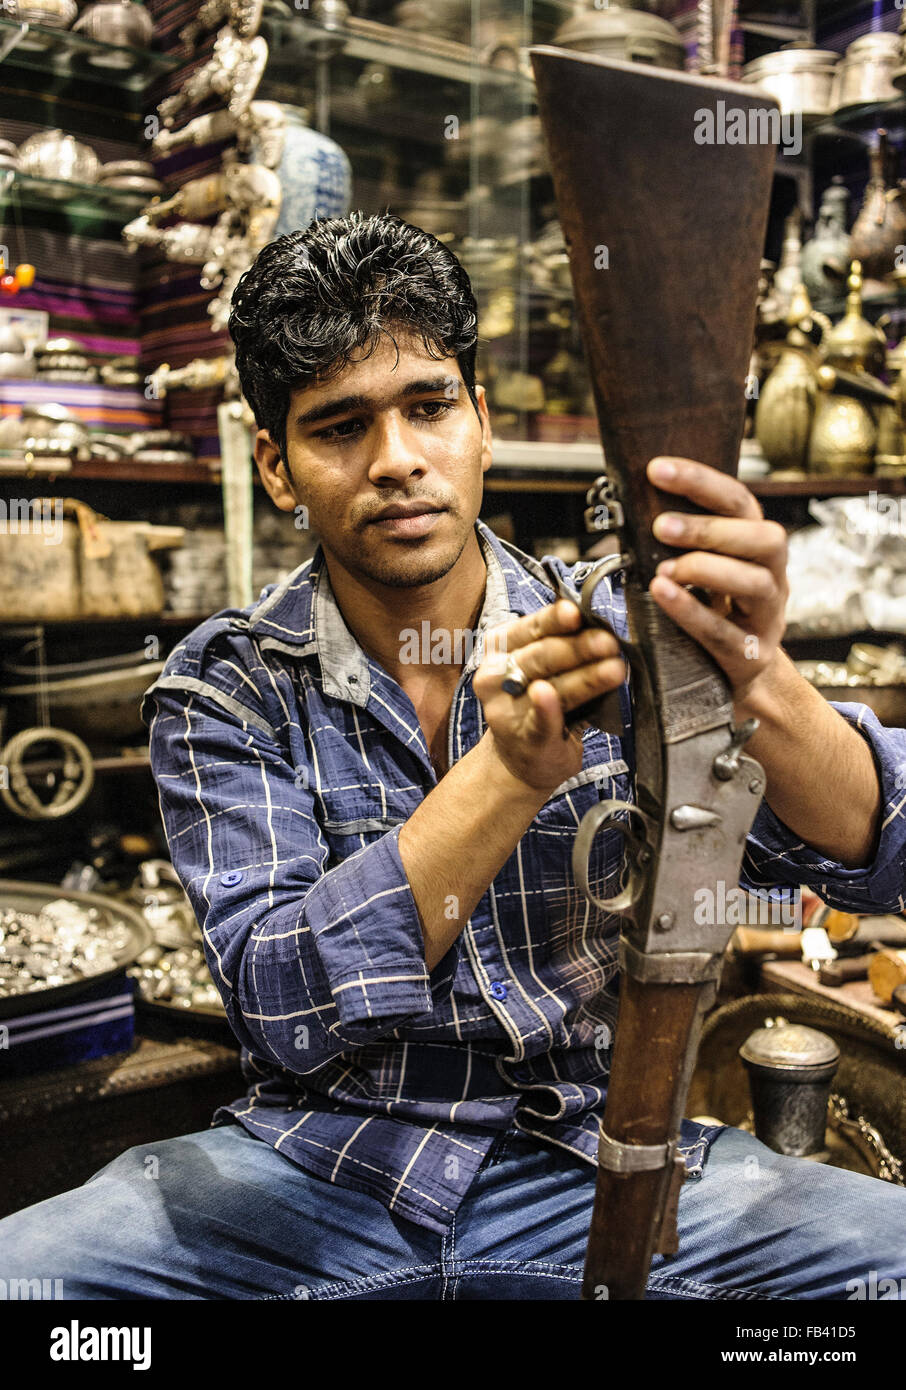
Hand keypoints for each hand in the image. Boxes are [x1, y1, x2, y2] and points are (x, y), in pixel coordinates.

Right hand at [474, 600, 625, 792]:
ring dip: (584, 677)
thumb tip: (601, 627)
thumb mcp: (543, 668)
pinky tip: (548, 696)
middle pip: (540, 656)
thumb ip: (563, 646)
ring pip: (550, 687)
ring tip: (614, 669)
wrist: (520, 760)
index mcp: (501, 648)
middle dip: (578, 648)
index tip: (577, 612)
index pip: (530, 627)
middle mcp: (496, 676)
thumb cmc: (537, 703)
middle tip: (609, 642)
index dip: (553, 619)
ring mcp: (506, 710)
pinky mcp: (524, 740)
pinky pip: (538, 722)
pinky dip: (545, 709)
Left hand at [646, 456, 787, 713]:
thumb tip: (632, 503)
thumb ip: (680, 541)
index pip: (739, 502)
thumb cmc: (710, 613)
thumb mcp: (702, 571)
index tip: (656, 470)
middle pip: (765, 539)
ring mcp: (768, 617)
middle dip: (711, 528)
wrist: (731, 679)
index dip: (701, 482)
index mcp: (758, 546)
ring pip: (756, 583)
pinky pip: (726, 633)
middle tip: (661, 526)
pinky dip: (692, 611)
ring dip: (706, 568)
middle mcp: (774, 576)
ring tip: (664, 569)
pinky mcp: (751, 655)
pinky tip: (662, 594)